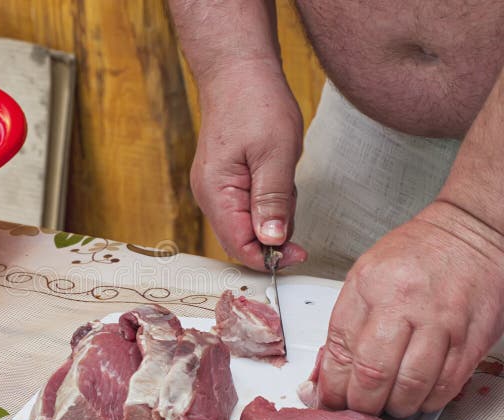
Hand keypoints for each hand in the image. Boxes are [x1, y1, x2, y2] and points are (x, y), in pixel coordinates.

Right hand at [192, 60, 307, 270]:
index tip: (301, 252)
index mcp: (216, 193)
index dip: (271, 257)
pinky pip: (247, 205)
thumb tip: (273, 241)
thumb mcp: (276, 155)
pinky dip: (268, 199)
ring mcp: (214, 189)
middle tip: (292, 197)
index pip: (239, 247)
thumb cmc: (255, 104)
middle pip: (242, 240)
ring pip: (248, 223)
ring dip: (273, 211)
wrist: (238, 71)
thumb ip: (274, 202)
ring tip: (282, 174)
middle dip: (274, 232)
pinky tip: (274, 172)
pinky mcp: (224, 180)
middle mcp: (209, 196)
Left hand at [316, 201, 503, 416]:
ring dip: (393, 408)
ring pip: (410, 388)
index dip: (330, 386)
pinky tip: (416, 397)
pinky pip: (445, 387)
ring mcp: (442, 323)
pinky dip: (426, 401)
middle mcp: (404, 304)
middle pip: (372, 375)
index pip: (340, 349)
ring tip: (386, 405)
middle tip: (356, 409)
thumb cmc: (416, 253)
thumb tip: (330, 369)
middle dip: (359, 404)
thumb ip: (348, 321)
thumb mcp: (366, 274)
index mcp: (370, 285)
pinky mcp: (471, 339)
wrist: (471, 233)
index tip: (328, 399)